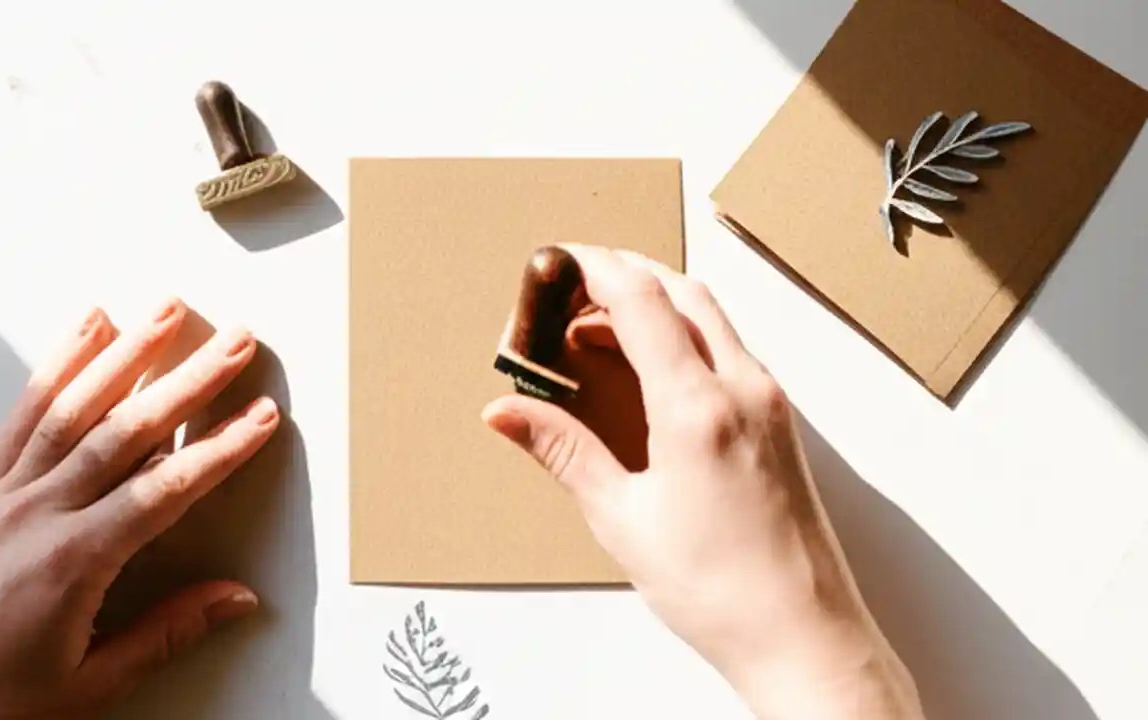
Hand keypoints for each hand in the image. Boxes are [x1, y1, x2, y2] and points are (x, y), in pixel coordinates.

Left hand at [0, 300, 279, 718]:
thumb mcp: (91, 684)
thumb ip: (168, 632)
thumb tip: (236, 598)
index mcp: (73, 564)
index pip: (167, 490)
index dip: (222, 449)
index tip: (261, 417)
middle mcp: (36, 515)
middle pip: (127, 431)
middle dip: (189, 381)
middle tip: (235, 342)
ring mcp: (2, 497)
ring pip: (73, 408)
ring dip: (124, 354)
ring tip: (164, 313)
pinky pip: (20, 417)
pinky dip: (54, 369)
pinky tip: (81, 334)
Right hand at [482, 246, 923, 719]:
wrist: (802, 636)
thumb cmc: (721, 591)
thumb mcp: (621, 517)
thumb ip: (563, 451)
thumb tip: (506, 412)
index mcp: (699, 408)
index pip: (643, 301)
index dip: (596, 267)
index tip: (561, 258)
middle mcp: (744, 390)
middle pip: (681, 292)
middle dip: (625, 276)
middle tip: (574, 291)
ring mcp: (770, 403)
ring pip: (711, 317)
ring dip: (657, 305)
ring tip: (601, 331)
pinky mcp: (781, 423)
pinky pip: (730, 350)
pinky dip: (686, 337)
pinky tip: (654, 370)